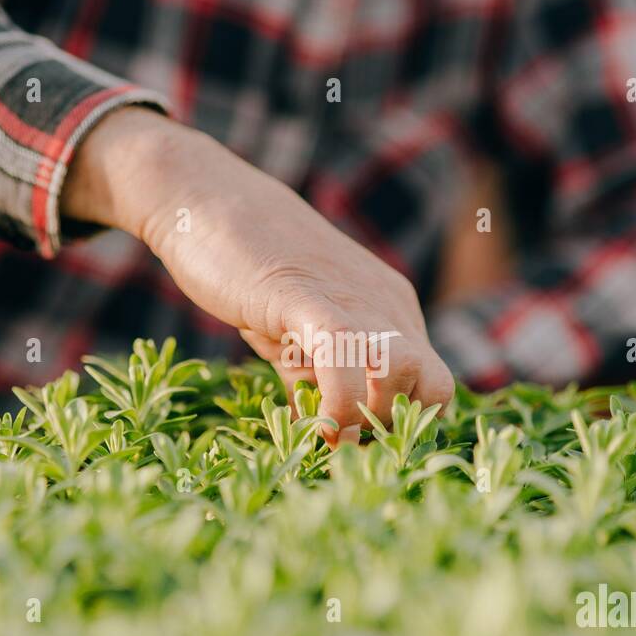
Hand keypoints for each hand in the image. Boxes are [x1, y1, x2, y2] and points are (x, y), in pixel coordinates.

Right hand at [64, 109, 453, 442]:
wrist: (201, 198)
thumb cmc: (244, 263)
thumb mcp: (289, 330)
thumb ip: (313, 376)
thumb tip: (324, 432)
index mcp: (389, 309)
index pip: (432, 385)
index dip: (398, 424)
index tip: (351, 438)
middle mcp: (386, 304)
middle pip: (434, 388)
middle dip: (392, 429)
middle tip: (339, 436)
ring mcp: (353, 298)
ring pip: (405, 375)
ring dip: (367, 419)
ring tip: (320, 426)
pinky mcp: (308, 296)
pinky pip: (346, 358)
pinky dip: (336, 405)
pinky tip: (310, 426)